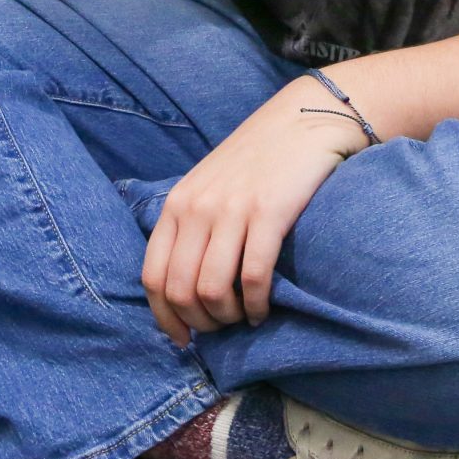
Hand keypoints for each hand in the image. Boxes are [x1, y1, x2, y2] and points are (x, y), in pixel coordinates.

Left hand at [140, 83, 364, 343]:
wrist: (305, 119)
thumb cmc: (258, 158)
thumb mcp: (209, 184)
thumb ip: (192, 224)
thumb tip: (184, 286)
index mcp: (177, 204)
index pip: (153, 277)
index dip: (165, 318)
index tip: (184, 339)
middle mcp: (197, 208)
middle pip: (180, 291)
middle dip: (200, 323)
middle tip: (223, 328)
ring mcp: (232, 211)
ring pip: (213, 291)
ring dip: (228, 318)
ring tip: (244, 318)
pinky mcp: (269, 213)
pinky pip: (254, 277)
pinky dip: (257, 305)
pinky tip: (264, 309)